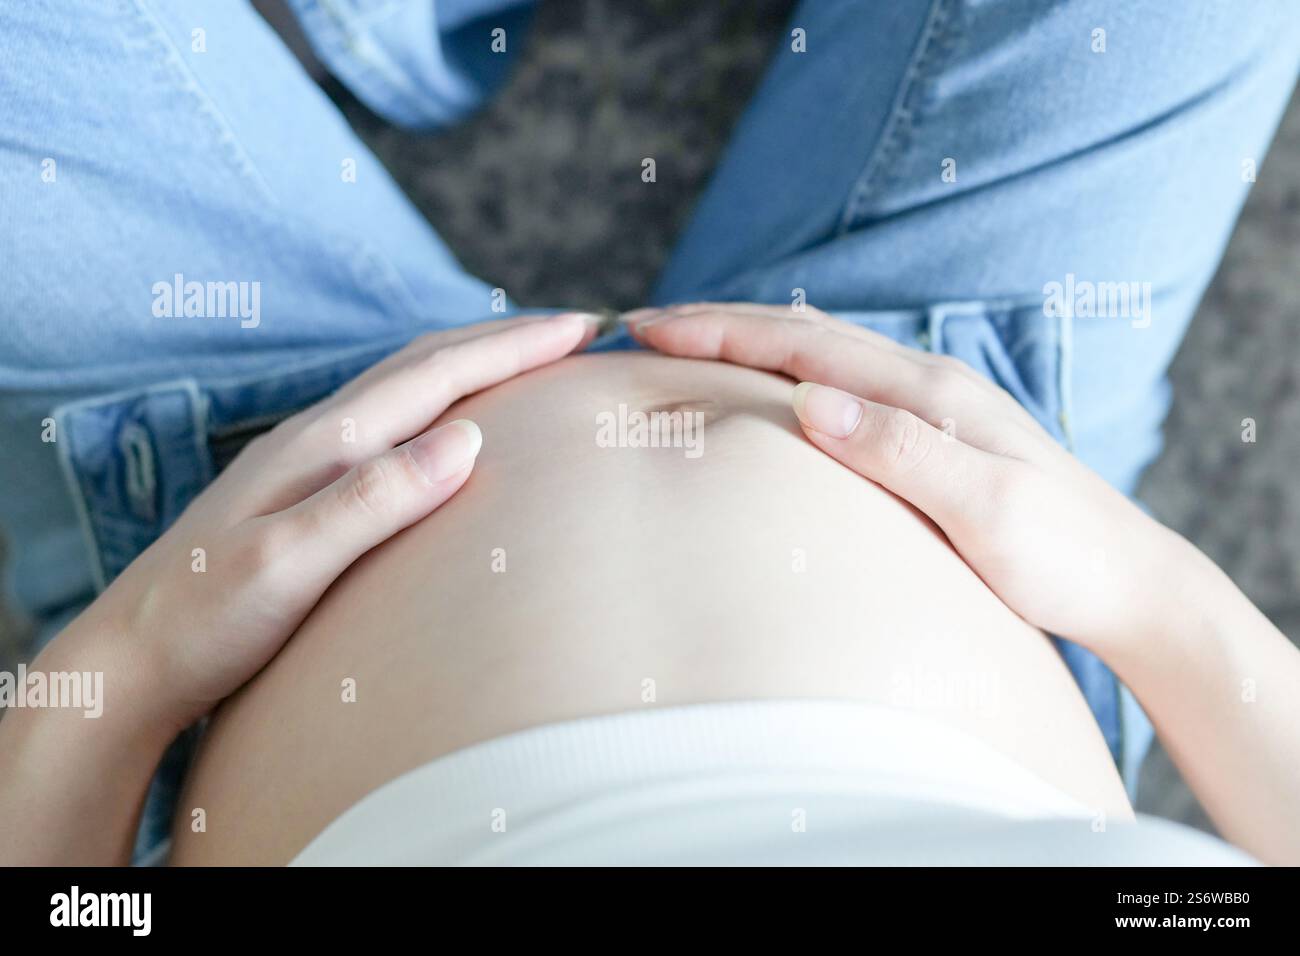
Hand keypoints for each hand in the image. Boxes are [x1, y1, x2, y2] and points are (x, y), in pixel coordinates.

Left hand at [85, 312, 598, 727]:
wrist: (132, 658)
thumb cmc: (206, 619)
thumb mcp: (287, 564)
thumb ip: (373, 499)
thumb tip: (467, 437)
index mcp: (324, 443)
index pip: (438, 374)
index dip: (515, 348)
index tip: (584, 329)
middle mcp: (319, 436)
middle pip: (427, 364)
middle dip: (507, 340)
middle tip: (579, 331)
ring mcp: (310, 459)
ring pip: (409, 388)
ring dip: (476, 364)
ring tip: (532, 362)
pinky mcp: (309, 489)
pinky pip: (394, 423)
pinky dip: (443, 404)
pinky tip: (455, 426)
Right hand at [627, 303, 1181, 656]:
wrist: (1127, 581)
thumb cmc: (1060, 556)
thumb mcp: (986, 512)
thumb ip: (902, 452)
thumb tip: (810, 403)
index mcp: (927, 394)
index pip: (801, 347)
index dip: (718, 332)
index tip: (645, 325)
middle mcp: (925, 384)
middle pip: (802, 334)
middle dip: (717, 323)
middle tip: (640, 323)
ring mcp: (930, 404)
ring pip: (819, 353)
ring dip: (747, 340)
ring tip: (685, 342)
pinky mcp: (932, 432)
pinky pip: (840, 383)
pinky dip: (784, 371)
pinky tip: (769, 386)